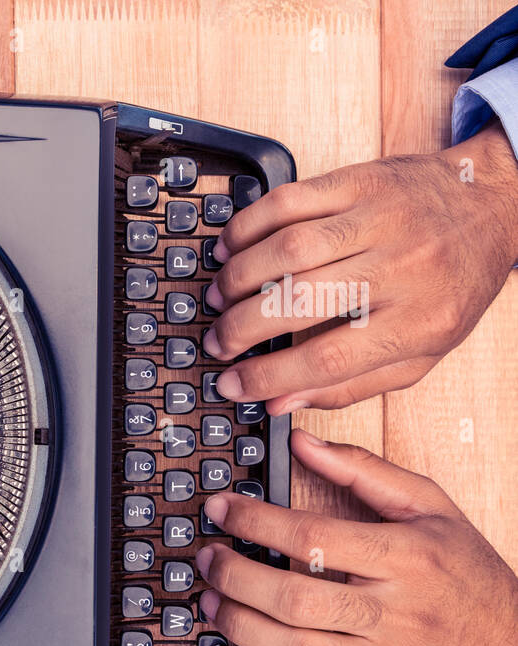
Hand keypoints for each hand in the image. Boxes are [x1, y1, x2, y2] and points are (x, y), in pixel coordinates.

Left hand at [196, 429, 517, 645]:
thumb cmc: (468, 577)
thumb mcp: (432, 509)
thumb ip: (364, 470)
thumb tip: (302, 441)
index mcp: (406, 558)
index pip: (315, 538)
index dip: (255, 522)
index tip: (220, 510)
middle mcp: (394, 613)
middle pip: (296, 598)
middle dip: (236, 576)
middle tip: (206, 558)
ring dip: (238, 625)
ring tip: (209, 601)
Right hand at [203, 120, 517, 412]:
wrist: (492, 203)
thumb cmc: (453, 284)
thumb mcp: (422, 353)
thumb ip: (350, 385)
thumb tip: (281, 402)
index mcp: (420, 320)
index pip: (329, 357)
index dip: (268, 375)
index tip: (232, 384)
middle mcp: (403, 267)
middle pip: (300, 300)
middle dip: (242, 327)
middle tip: (218, 342)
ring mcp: (381, 218)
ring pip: (288, 248)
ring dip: (238, 278)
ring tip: (219, 298)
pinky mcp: (360, 181)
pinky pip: (289, 200)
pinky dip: (248, 225)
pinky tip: (230, 247)